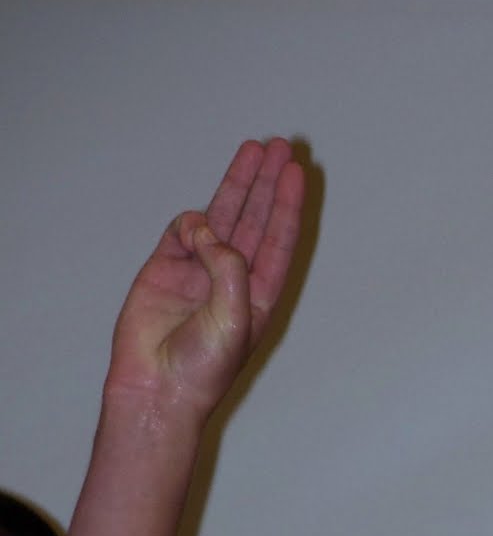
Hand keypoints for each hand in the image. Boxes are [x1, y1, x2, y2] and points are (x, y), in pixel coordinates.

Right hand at [104, 138, 303, 421]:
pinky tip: (194, 228)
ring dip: (237, 184)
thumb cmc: (202, 368)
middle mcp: (232, 279)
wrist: (156, 388)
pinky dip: (190, 223)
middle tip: (280, 148)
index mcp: (258, 295)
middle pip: (256, 219)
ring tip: (252, 150)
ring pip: (222, 217)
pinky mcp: (165, 268)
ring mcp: (198, 272)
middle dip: (267, 184)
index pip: (278, 240)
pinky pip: (183, 231)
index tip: (294, 172)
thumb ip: (229, 268)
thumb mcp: (233, 317)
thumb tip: (209, 232)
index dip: (287, 204)